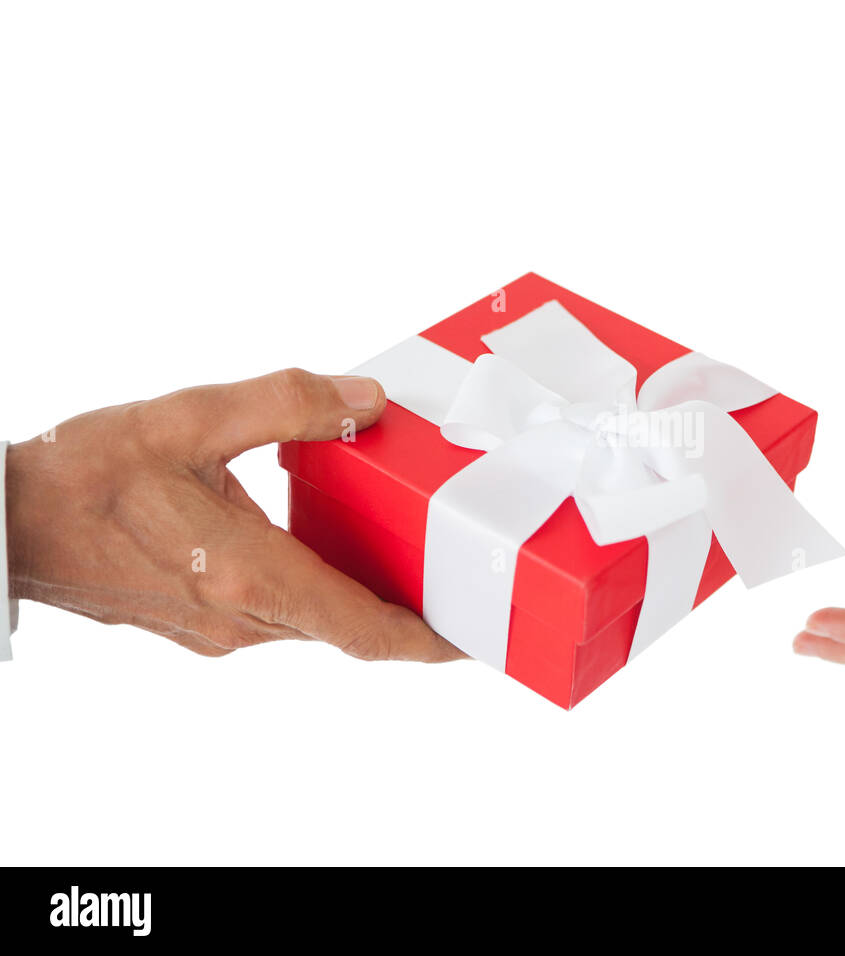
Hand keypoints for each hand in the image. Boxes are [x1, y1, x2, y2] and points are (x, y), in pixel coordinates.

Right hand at [5, 369, 462, 661]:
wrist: (5, 524)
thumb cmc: (83, 476)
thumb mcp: (188, 419)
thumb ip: (286, 405)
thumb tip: (368, 400)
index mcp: (247, 576)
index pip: (366, 629)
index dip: (430, 639)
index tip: (475, 637)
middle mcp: (240, 617)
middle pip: (350, 626)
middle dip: (407, 607)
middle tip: (457, 576)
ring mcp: (219, 627)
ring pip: (315, 619)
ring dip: (360, 594)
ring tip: (404, 549)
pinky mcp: (201, 621)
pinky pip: (281, 611)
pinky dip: (317, 586)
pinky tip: (323, 541)